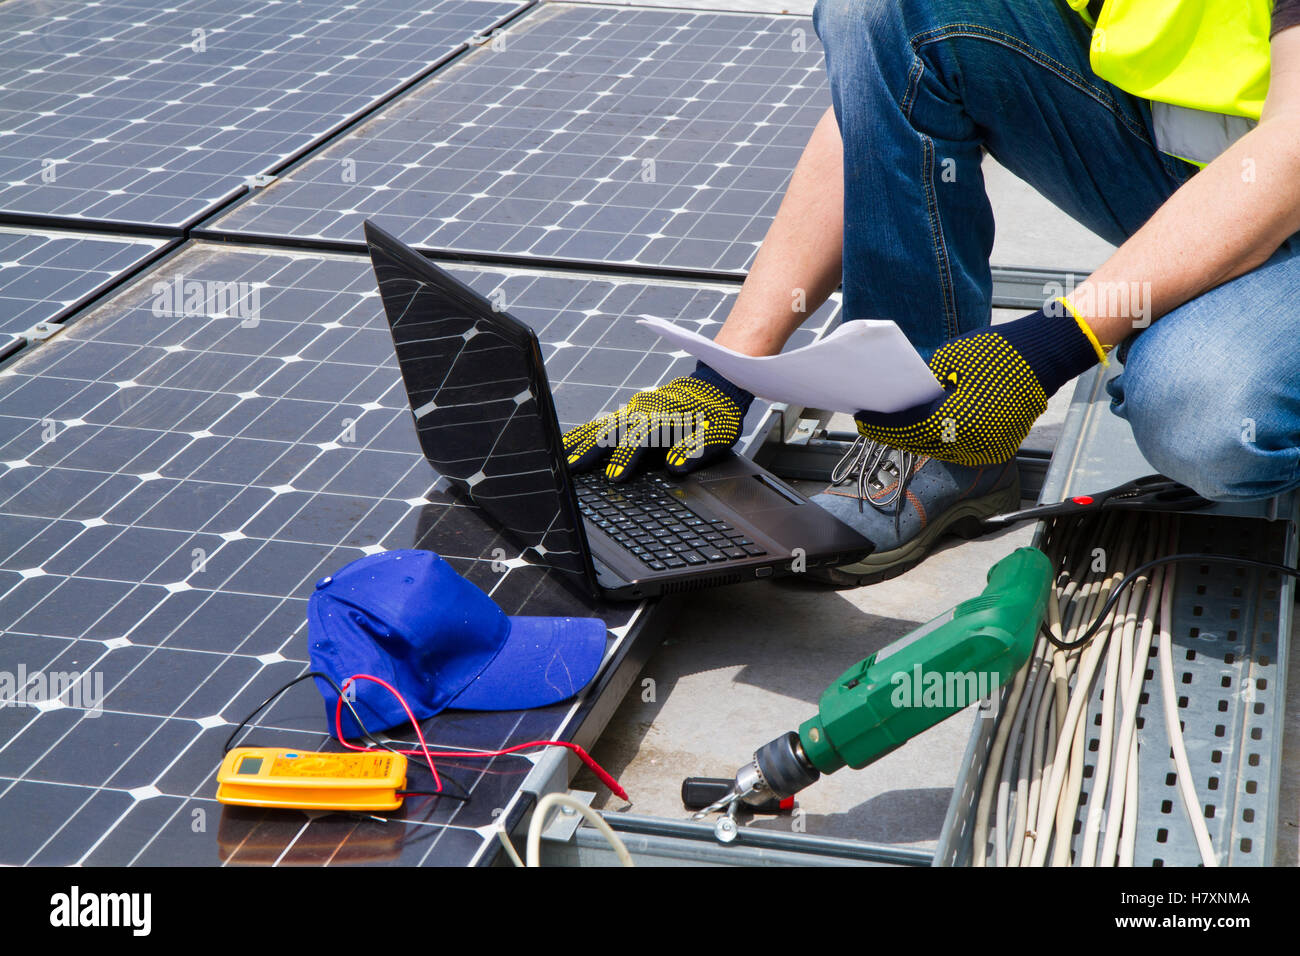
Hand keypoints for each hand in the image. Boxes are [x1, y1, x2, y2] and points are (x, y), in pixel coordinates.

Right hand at [563, 364, 752, 481]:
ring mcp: (632, 411)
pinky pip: (599, 425)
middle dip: (592, 450)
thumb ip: (697, 450)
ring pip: (601, 426)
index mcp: (666, 416)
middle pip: (613, 430)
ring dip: (580, 443)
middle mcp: (644, 410)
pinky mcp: (627, 414)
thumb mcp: (718, 434)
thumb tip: (676, 466)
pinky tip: (564, 447)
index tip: (615, 476)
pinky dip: (581, 435)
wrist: (714, 387)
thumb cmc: (717, 415)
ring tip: (561, 460)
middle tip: (573, 469)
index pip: (642, 438)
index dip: (627, 457)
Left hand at [854, 304, 1105, 465]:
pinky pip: (960, 448)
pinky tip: (926, 427)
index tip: (863, 418)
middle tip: (875, 421)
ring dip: (917, 438)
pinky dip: (941, 439)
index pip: (906, 430)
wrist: (1045, 355)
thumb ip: (923, 385)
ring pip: (940, 450)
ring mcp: (987, 448)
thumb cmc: (996, 352)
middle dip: (895, 432)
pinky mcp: (998, 447)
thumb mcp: (948, 361)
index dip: (881, 425)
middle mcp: (971, 443)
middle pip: (920, 444)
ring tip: (897, 423)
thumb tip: (901, 398)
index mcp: (955, 421)